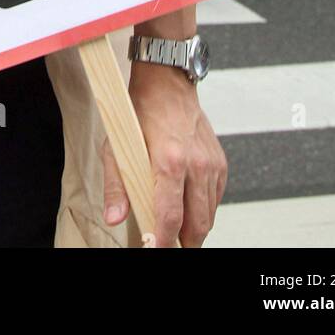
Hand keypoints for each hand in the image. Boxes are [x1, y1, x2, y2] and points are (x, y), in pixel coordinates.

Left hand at [102, 63, 226, 246]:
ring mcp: (211, 164)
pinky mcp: (220, 162)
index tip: (157, 250)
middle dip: (184, 243)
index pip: (171, 217)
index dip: (164, 242)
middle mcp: (195, 165)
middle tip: (170, 246)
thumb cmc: (141, 111)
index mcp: (169, 162)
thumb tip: (114, 217)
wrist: (167, 84)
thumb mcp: (117, 144)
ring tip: (180, 234)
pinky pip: (216, 198)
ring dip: (196, 230)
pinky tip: (191, 209)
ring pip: (209, 215)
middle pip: (197, 224)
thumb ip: (116, 184)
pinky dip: (205, 210)